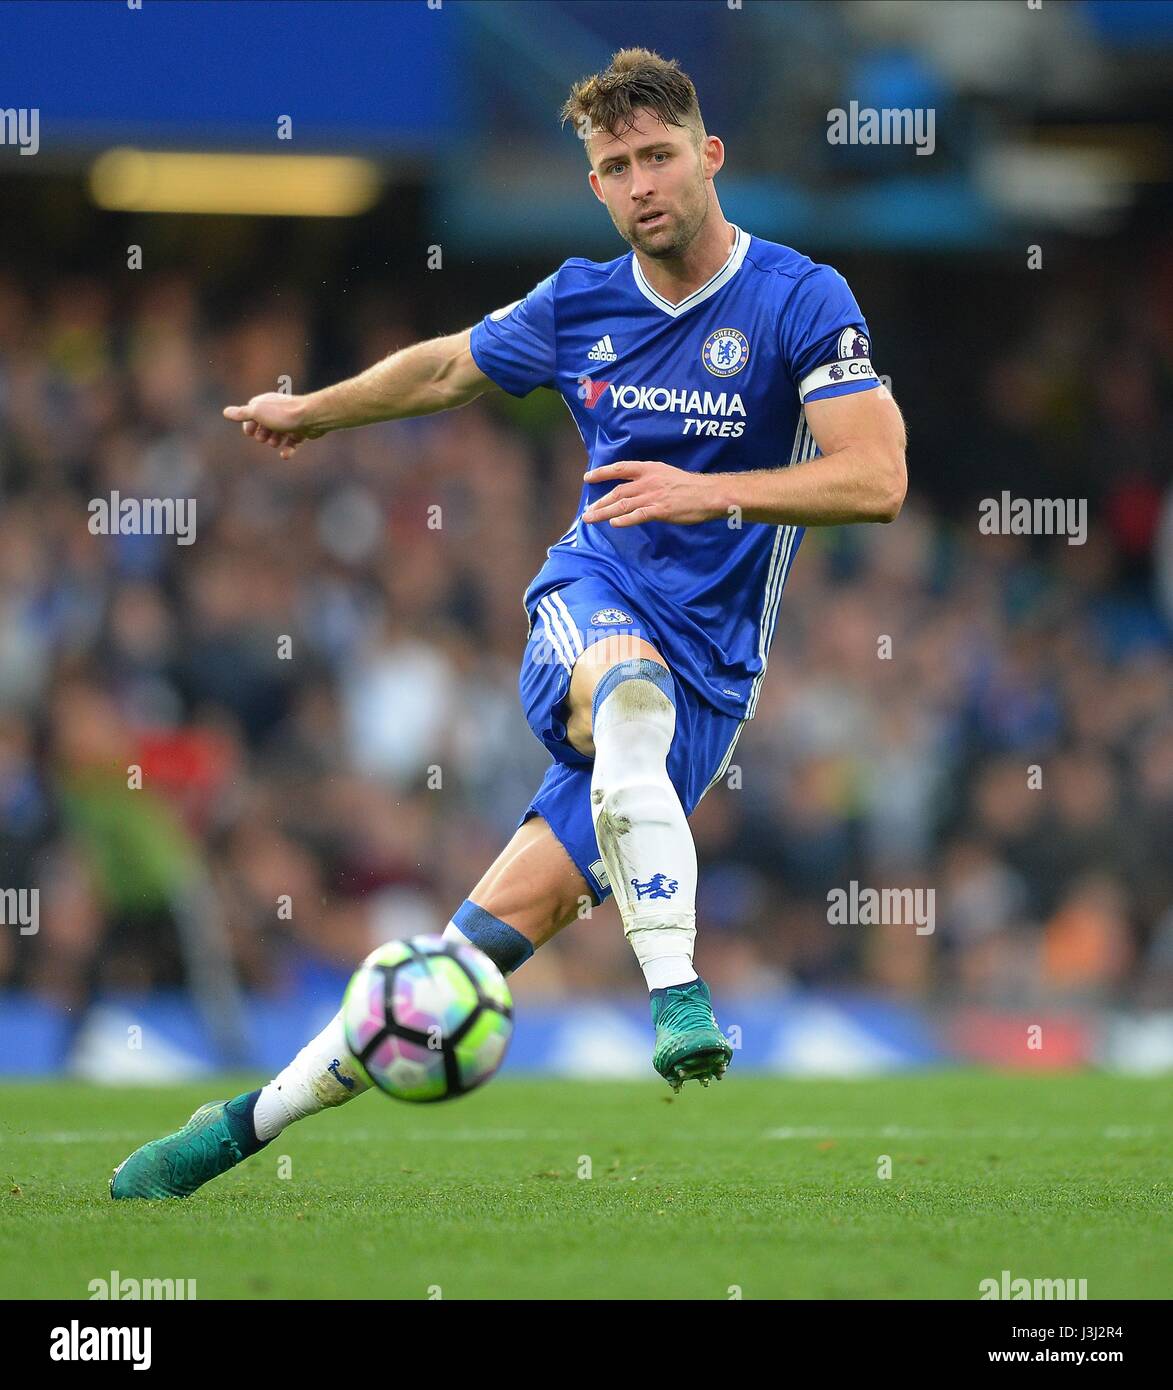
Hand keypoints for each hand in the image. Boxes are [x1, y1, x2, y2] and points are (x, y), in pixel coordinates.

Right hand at [222, 392, 321, 459]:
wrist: (311, 417)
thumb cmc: (282, 414)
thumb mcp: (258, 412)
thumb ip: (242, 413)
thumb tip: (225, 412)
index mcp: (265, 403)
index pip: (251, 415)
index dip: (249, 425)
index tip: (250, 432)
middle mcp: (277, 411)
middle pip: (263, 427)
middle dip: (263, 435)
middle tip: (267, 436)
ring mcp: (289, 422)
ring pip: (277, 436)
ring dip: (275, 441)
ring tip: (277, 441)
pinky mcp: (300, 432)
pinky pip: (291, 444)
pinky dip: (288, 450)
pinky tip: (285, 455)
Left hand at [581, 460, 719, 527]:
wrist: (709, 493)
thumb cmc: (690, 486)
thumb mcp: (666, 475)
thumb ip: (650, 481)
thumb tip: (636, 491)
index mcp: (650, 469)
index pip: (620, 468)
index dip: (602, 472)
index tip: (588, 477)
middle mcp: (648, 481)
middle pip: (617, 491)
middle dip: (600, 502)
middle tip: (587, 511)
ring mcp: (653, 496)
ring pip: (622, 504)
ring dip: (604, 512)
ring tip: (591, 519)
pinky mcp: (660, 510)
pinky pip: (638, 515)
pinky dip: (624, 520)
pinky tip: (614, 524)